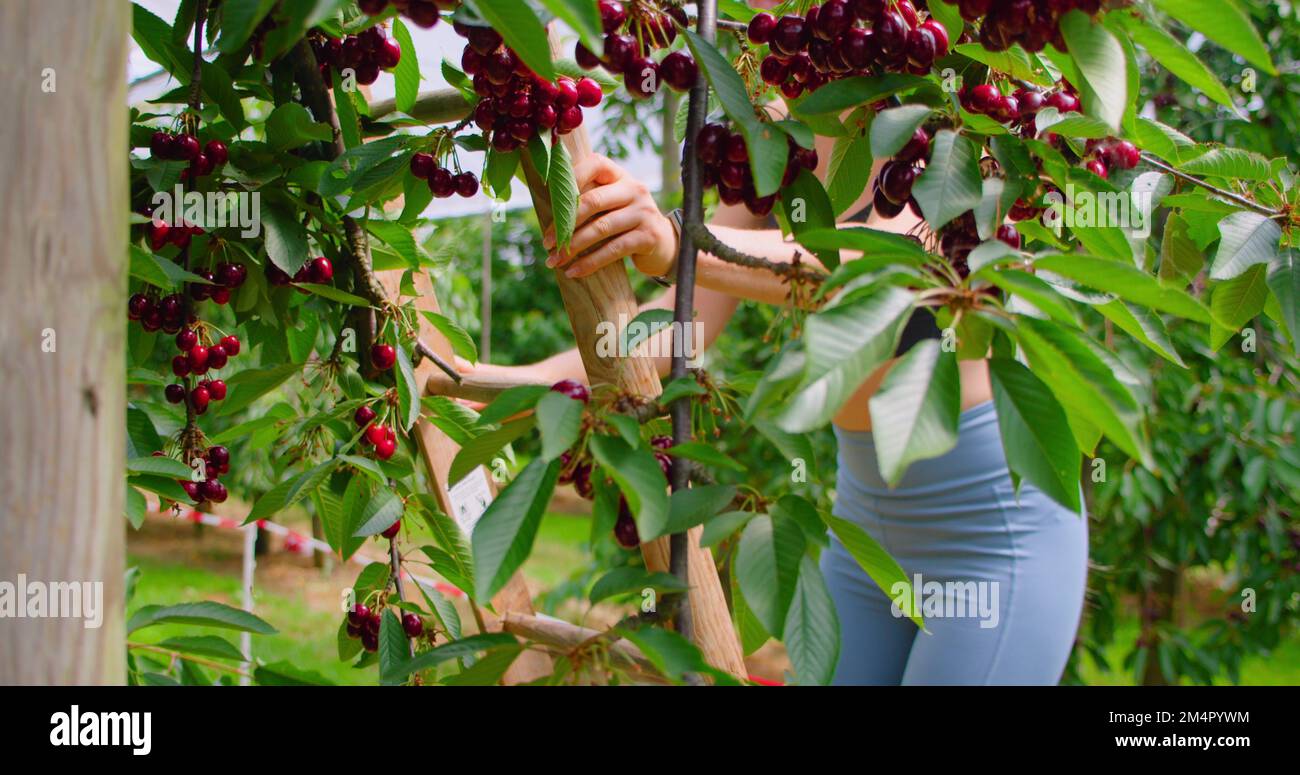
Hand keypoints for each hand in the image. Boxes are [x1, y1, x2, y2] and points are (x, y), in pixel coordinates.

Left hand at [541, 154, 677, 278]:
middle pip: (593, 201)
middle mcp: (634, 189)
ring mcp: (643, 212)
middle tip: (547, 243)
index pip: (594, 164)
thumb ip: (588, 200)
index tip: (549, 198)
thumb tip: (549, 212)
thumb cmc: (625, 223)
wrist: (664, 244)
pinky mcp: (648, 236)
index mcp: (620, 176)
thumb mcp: (611, 205)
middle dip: (565, 223)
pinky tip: (573, 272)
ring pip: (600, 228)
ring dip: (573, 247)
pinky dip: (590, 263)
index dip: (570, 178)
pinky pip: (613, 250)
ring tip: (554, 260)